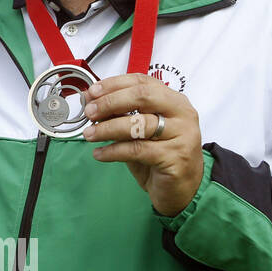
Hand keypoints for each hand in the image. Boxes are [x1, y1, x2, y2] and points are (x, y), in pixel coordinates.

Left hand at [82, 74, 203, 216]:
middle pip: (142, 97)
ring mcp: (182, 135)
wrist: (182, 188)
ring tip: (89, 135)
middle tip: (90, 112)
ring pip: (138, 124)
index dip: (114, 84)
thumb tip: (91, 101)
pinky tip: (100, 154)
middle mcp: (182, 114)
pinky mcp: (175, 157)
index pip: (142, 82)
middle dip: (110, 102)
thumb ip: (120, 114)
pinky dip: (113, 151)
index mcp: (174, 101)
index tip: (92, 92)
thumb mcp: (139, 130)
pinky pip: (137, 149)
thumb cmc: (159, 155)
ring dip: (107, 128)